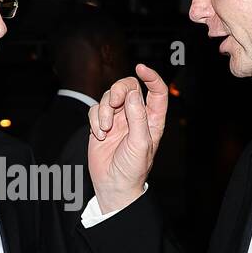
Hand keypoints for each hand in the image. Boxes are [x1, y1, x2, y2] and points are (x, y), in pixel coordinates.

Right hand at [87, 63, 168, 213]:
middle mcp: (136, 116)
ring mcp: (118, 119)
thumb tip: (132, 94)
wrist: (112, 184)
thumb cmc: (132, 168)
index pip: (156, 91)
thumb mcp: (140, 143)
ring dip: (104, 110)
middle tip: (114, 103)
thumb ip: (138, 117)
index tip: (141, 68)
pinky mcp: (101, 124)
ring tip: (104, 129)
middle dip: (119, 91)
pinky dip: (95, 120)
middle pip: (128, 87)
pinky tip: (98, 135)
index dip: (151, 76)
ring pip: (109, 97)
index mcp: (152, 119)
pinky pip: (95, 110)